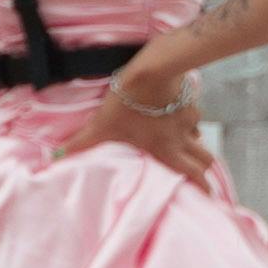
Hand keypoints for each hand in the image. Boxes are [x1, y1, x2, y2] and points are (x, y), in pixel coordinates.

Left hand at [66, 65, 221, 190]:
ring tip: (184, 143)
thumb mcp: (103, 125)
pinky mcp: (190, 99)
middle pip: (205, 158)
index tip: (209, 196)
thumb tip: (58, 156)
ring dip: (194, 141)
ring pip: (199, 135)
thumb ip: (83, 142)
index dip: (203, 187)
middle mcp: (183, 137)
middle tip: (200, 172)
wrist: (151, 71)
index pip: (192, 174)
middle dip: (203, 167)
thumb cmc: (127, 103)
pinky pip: (193, 112)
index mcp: (166, 149)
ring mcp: (189, 118)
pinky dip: (187, 116)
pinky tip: (176, 112)